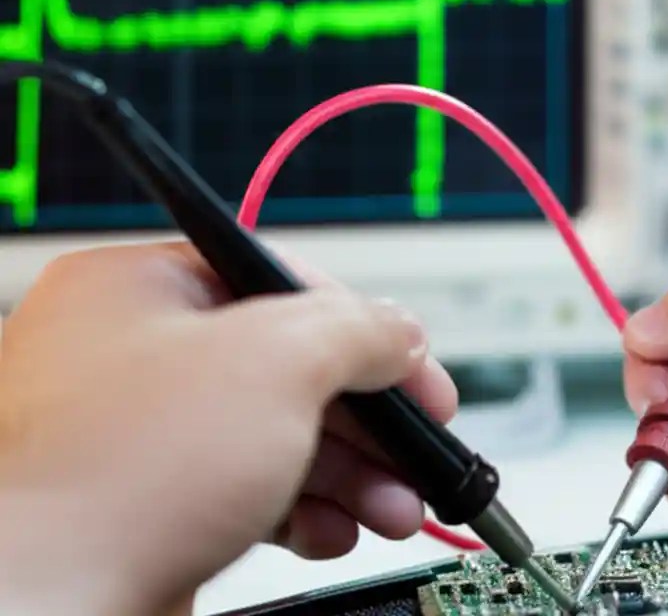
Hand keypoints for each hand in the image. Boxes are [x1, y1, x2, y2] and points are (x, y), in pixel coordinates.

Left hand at [0, 242, 455, 614]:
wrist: (46, 605)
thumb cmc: (120, 475)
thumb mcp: (278, 363)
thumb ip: (357, 330)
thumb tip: (398, 332)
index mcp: (137, 288)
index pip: (280, 283)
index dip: (364, 327)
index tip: (416, 370)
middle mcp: (129, 355)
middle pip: (288, 369)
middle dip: (370, 422)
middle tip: (420, 451)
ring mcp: (135, 436)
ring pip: (274, 437)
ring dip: (351, 474)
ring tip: (392, 508)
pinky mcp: (147, 506)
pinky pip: (245, 491)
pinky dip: (302, 511)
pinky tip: (331, 533)